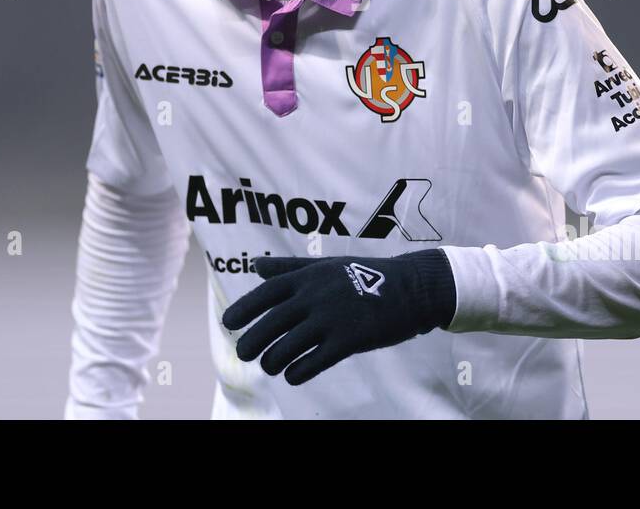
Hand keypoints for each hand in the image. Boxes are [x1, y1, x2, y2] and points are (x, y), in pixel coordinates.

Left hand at [220, 250, 456, 384]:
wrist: (410, 287)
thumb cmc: (365, 274)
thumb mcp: (325, 264)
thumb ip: (290, 267)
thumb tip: (256, 266)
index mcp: (308, 277)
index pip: (265, 293)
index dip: (243, 309)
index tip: (228, 323)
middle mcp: (315, 296)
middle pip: (269, 324)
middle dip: (251, 343)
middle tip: (244, 353)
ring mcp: (331, 319)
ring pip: (286, 348)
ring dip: (272, 361)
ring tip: (271, 366)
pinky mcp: (349, 340)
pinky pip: (312, 362)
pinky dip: (297, 372)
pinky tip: (293, 375)